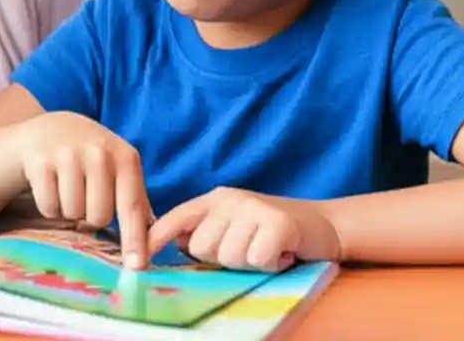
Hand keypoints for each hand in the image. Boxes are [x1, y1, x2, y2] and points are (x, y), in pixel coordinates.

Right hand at [13, 111, 153, 268]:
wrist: (50, 129)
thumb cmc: (91, 157)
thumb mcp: (119, 167)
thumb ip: (135, 200)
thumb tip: (154, 239)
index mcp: (125, 157)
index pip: (131, 206)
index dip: (135, 239)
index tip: (136, 266)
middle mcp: (98, 152)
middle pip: (98, 216)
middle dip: (90, 216)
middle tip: (86, 196)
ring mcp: (67, 154)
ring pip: (72, 213)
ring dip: (69, 210)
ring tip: (68, 187)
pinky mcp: (40, 161)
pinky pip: (48, 207)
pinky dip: (49, 205)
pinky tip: (51, 185)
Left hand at [148, 187, 340, 271]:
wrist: (324, 224)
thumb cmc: (272, 232)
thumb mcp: (234, 227)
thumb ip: (207, 233)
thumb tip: (177, 245)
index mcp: (215, 199)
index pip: (177, 217)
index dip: (155, 238)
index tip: (139, 259)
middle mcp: (231, 199)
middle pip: (202, 246)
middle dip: (223, 258)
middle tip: (248, 249)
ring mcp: (255, 208)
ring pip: (229, 256)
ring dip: (249, 262)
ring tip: (265, 249)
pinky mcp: (278, 223)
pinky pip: (257, 260)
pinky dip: (270, 263)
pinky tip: (282, 252)